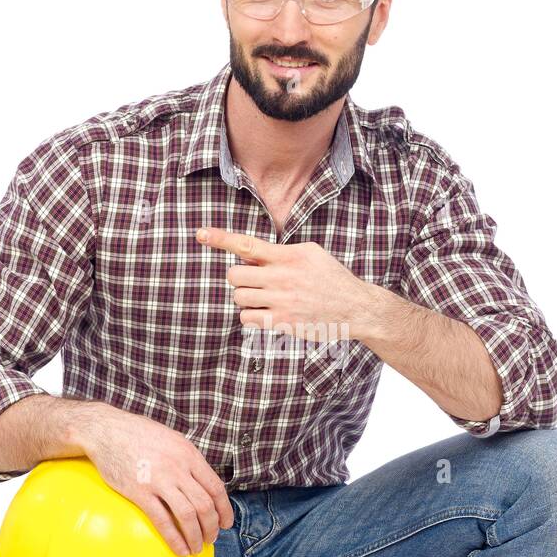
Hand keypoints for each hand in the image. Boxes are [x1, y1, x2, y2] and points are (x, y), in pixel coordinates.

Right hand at [75, 405, 234, 556]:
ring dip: (197, 536)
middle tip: (211, 538)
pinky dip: (175, 539)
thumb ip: (188, 460)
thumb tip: (202, 483)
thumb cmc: (139, 434)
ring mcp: (159, 481)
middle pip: (205, 505)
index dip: (225, 510)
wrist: (106, 430)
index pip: (216, 488)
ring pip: (188, 516)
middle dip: (212, 527)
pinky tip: (180, 549)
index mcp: (189, 454)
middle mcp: (178, 468)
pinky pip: (162, 521)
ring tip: (197, 547)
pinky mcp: (139, 492)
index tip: (227, 523)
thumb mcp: (173, 440)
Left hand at [195, 226, 373, 339]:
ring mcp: (282, 301)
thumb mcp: (310, 254)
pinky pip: (247, 319)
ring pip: (239, 298)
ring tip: (264, 298)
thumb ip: (281, 252)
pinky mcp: (283, 322)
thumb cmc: (331, 279)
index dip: (220, 238)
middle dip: (239, 278)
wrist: (355, 308)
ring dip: (245, 298)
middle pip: (234, 275)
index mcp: (289, 255)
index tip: (200, 234)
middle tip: (254, 282)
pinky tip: (267, 313)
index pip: (247, 244)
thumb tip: (248, 252)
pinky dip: (251, 317)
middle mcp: (282, 277)